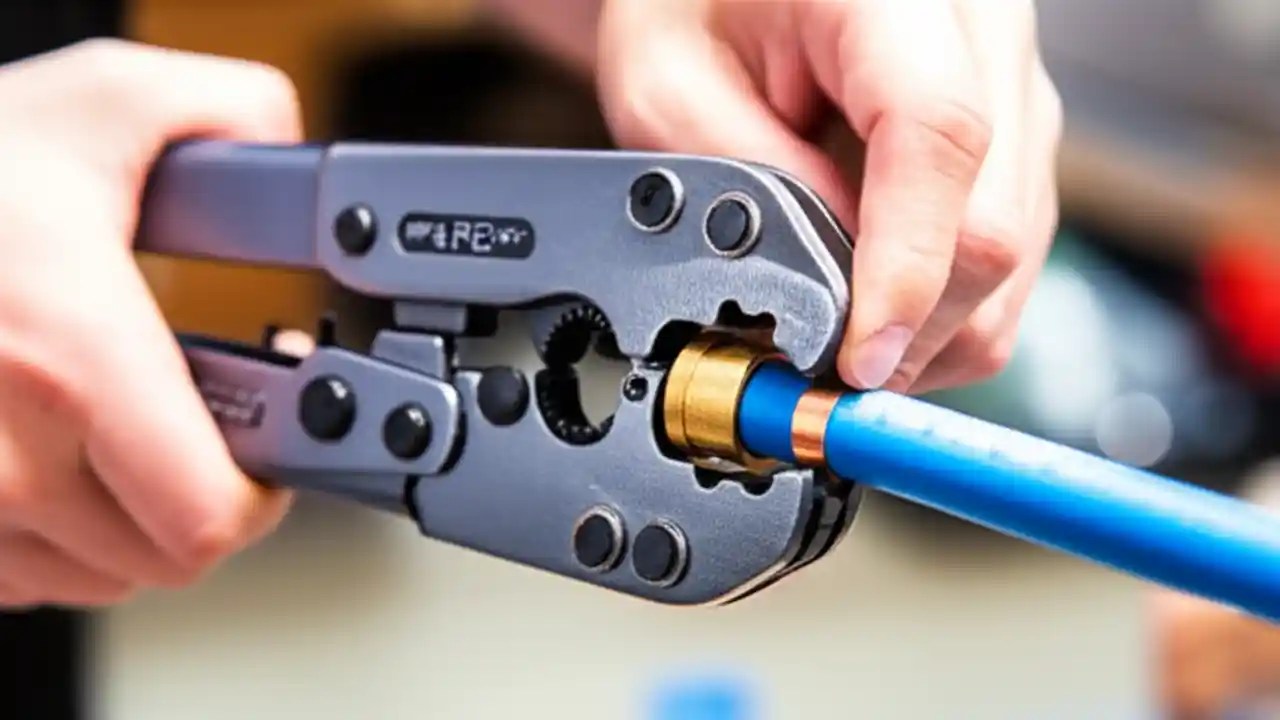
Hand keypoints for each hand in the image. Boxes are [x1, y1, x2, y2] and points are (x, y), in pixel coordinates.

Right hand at [0, 39, 301, 607]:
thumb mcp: (103, 99)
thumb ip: (236, 113)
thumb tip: (296, 155)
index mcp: (68, 360)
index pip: (208, 519)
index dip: (263, 489)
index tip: (270, 443)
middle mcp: (1, 453)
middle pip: (164, 554)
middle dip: (204, 487)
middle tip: (198, 417)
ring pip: (96, 570)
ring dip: (129, 511)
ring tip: (119, 423)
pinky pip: (24, 572)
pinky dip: (56, 525)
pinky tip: (55, 446)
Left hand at [597, 0, 1061, 391]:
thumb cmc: (691, 6)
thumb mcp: (669, 88)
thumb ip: (747, 185)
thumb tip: (826, 302)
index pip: (937, 137)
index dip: (905, 269)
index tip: (856, 358)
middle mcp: (981, 30)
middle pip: (995, 223)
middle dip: (911, 329)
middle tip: (824, 381)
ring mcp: (1012, 84)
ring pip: (1016, 258)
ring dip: (929, 328)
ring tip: (836, 337)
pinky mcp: (1014, 134)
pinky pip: (1008, 253)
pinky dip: (943, 304)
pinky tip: (872, 302)